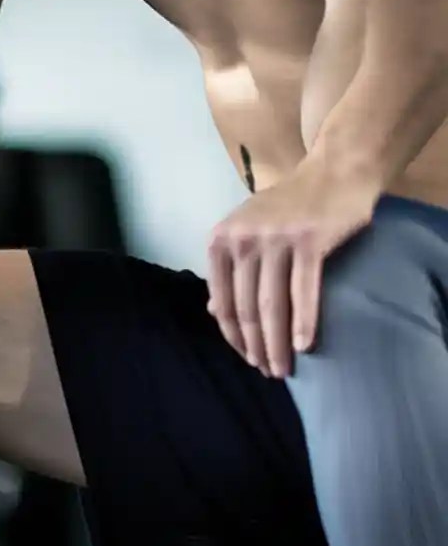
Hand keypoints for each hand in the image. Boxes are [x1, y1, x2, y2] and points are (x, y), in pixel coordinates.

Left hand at [206, 161, 380, 377]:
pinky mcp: (309, 240)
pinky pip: (303, 291)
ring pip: (271, 305)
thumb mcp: (246, 232)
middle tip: (268, 372)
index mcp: (220, 241)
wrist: (332, 174)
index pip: (221, 302)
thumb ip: (229, 268)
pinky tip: (304, 347)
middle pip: (245, 308)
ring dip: (277, 343)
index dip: (233, 336)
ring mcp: (275, 239)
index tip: (247, 358)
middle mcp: (242, 240)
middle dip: (255, 346)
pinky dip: (303, 322)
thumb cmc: (287, 208)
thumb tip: (212, 310)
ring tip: (283, 368)